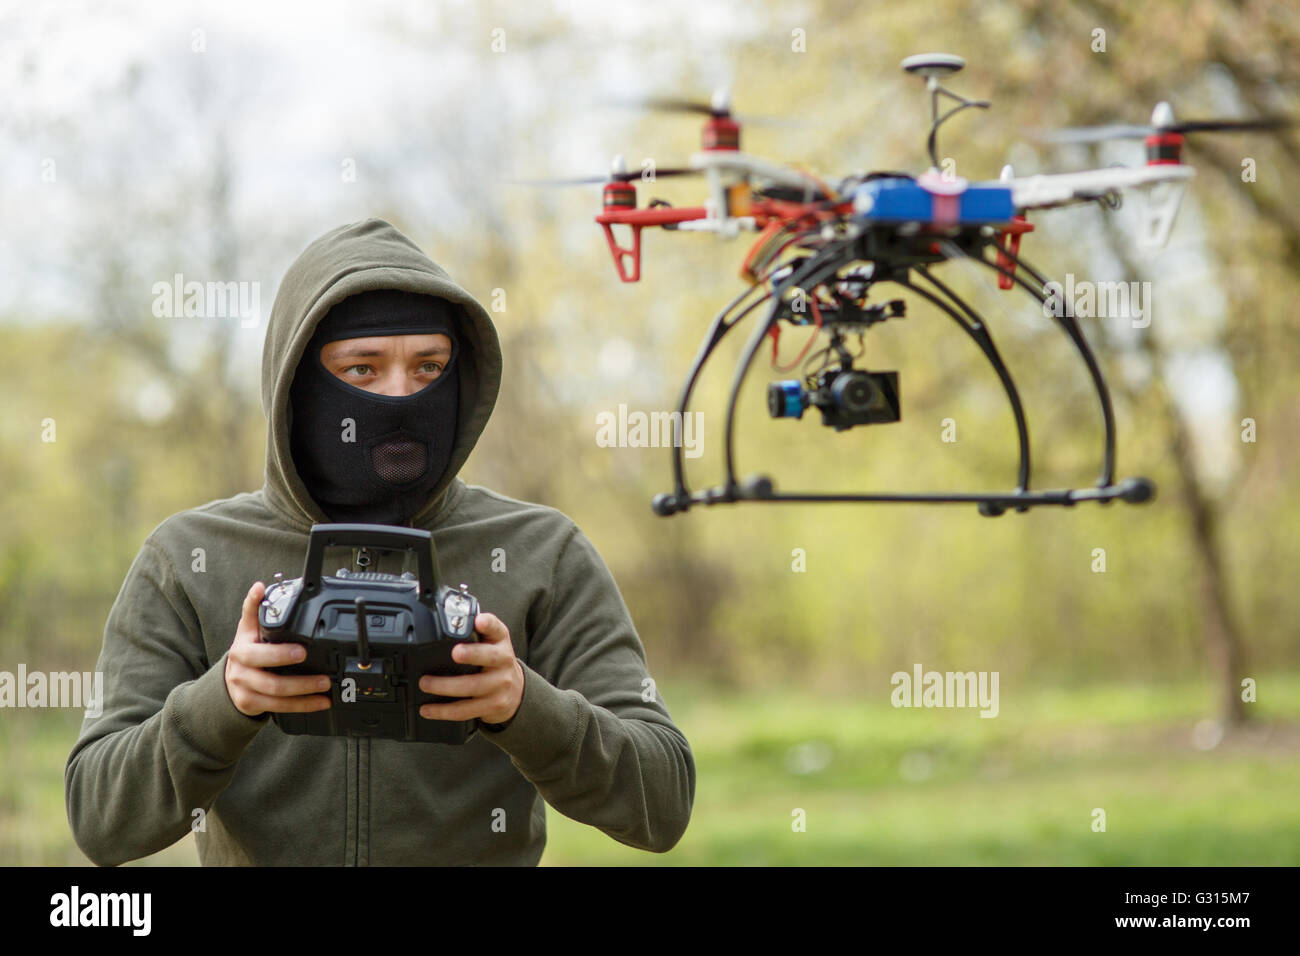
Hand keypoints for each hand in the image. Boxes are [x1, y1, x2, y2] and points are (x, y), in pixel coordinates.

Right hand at [224, 581, 332, 717]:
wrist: (229, 679)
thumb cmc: (246, 649)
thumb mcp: (247, 628)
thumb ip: (255, 608)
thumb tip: (259, 586)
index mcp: (242, 647)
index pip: (257, 647)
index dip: (279, 651)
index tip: (301, 650)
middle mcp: (241, 668)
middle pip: (267, 673)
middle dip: (293, 670)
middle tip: (315, 665)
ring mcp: (246, 688)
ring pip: (276, 693)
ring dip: (304, 691)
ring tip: (325, 684)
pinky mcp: (252, 704)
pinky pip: (280, 707)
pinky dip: (303, 705)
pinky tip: (320, 702)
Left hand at [419, 612, 522, 725]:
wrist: (516, 692)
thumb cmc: (495, 662)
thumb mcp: (492, 643)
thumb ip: (474, 631)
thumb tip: (446, 617)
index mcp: (500, 642)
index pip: (497, 629)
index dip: (488, 624)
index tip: (479, 621)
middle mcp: (504, 662)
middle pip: (489, 657)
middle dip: (472, 654)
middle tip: (454, 653)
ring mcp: (499, 686)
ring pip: (472, 687)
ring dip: (446, 686)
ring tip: (425, 683)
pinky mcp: (492, 706)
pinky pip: (465, 710)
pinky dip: (443, 711)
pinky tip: (428, 709)